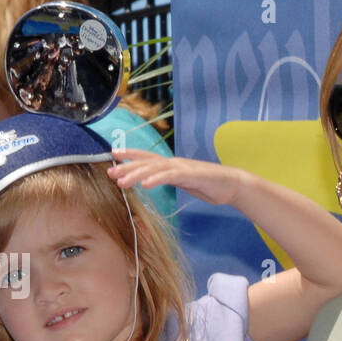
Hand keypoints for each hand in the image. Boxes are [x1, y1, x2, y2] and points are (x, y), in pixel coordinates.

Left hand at [109, 149, 242, 208]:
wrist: (232, 185)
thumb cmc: (210, 185)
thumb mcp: (185, 182)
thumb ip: (171, 179)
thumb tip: (157, 180)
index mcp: (172, 165)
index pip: (147, 157)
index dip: (130, 155)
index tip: (113, 156)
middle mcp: (174, 163)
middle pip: (146, 162)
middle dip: (127, 166)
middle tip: (110, 173)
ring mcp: (182, 168)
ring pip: (154, 168)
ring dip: (136, 174)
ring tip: (122, 182)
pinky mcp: (191, 175)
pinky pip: (170, 176)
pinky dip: (157, 179)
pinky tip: (146, 184)